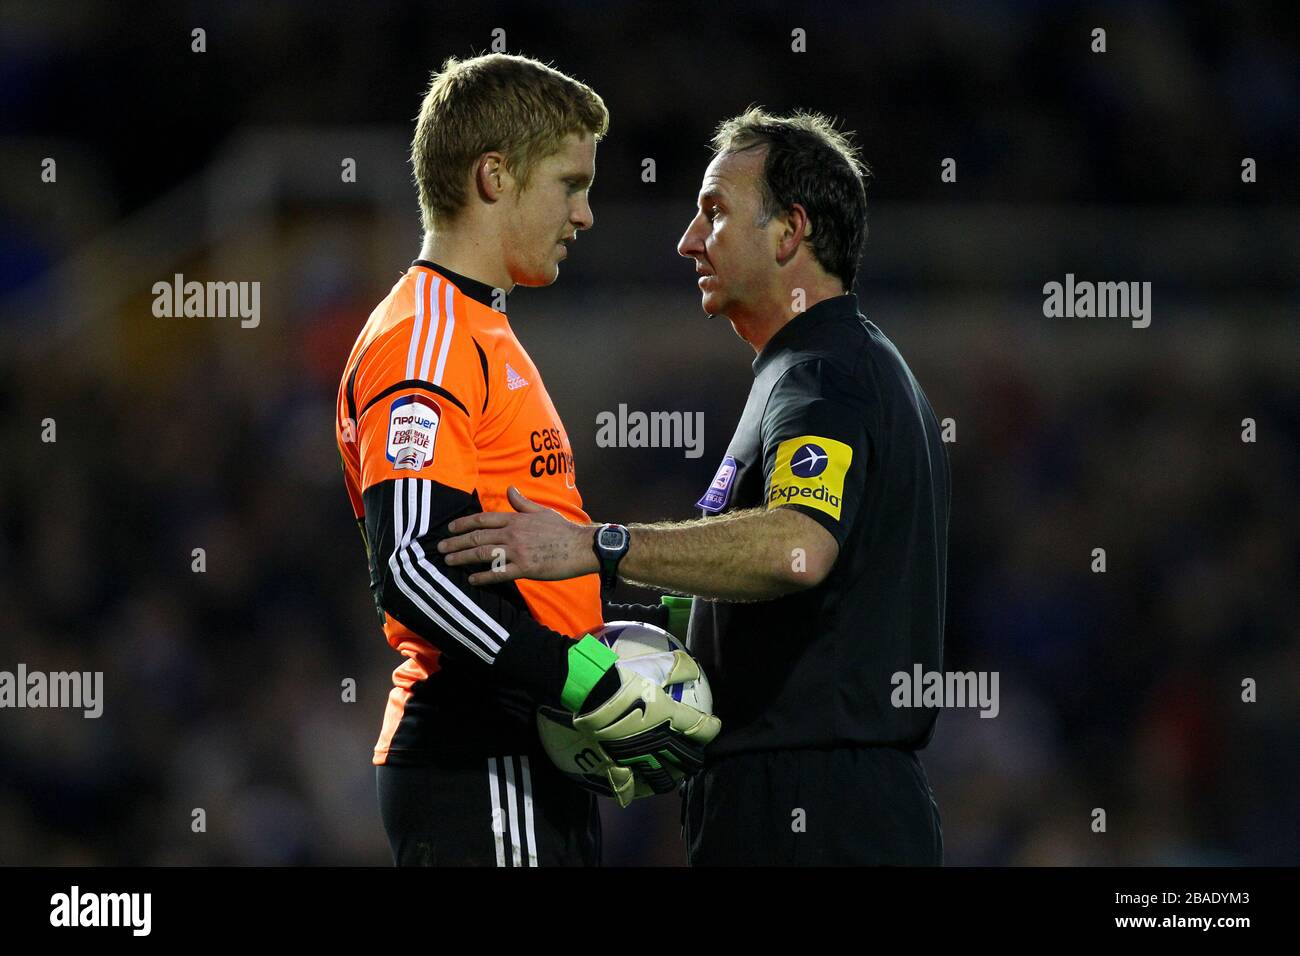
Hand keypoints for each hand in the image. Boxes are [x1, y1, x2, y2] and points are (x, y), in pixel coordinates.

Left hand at [438, 486, 599, 584]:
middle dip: (457, 542)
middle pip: (478, 537)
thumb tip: (510, 489)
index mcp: (516, 519)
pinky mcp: (526, 568)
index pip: (484, 519)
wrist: (581, 547)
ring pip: (483, 554)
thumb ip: (522, 503)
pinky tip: (471, 578)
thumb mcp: (542, 511)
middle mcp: (513, 534)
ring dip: (463, 557)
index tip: (451, 528)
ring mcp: (518, 551)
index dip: (464, 523)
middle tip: (441, 547)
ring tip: (449, 561)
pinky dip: (483, 576)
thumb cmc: (563, 529)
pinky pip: (499, 573)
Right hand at [574, 649, 720, 804]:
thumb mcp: (653, 666)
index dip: (711, 728)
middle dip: (694, 759)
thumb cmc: (623, 677)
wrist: (591, 691)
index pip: (700, 729)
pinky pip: (626, 784)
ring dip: (671, 777)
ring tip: (673, 775)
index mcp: (669, 719)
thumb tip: (693, 668)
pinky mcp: (616, 762)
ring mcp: (637, 756)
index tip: (713, 725)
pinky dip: (633, 790)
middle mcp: (657, 742)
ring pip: (661, 777)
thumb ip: (677, 668)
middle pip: (686, 759)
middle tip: (696, 755)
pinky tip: (635, 793)